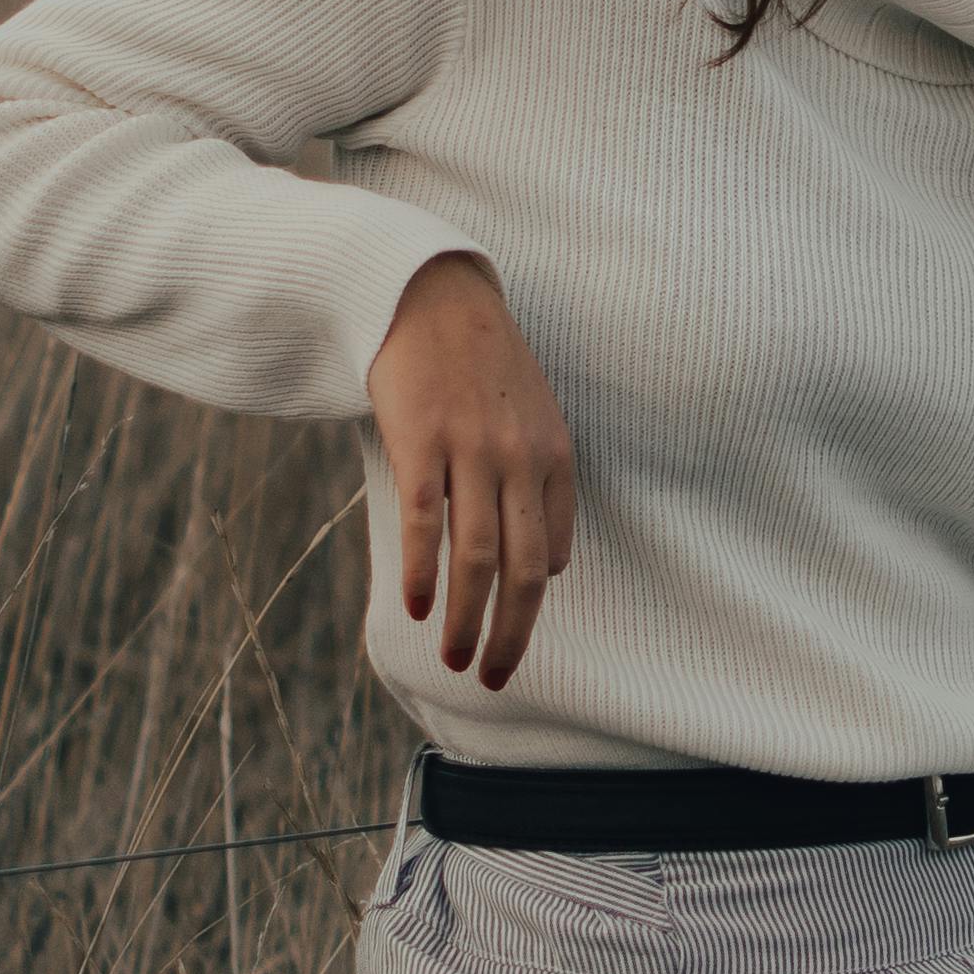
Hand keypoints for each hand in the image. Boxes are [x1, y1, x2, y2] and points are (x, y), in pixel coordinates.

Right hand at [367, 251, 576, 691]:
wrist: (430, 295)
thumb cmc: (481, 363)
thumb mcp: (535, 418)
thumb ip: (546, 488)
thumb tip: (555, 570)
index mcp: (553, 455)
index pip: (553, 553)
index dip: (533, 606)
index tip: (511, 640)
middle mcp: (519, 458)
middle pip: (521, 570)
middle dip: (511, 634)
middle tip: (494, 678)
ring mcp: (471, 449)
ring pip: (476, 558)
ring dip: (467, 620)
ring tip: (456, 660)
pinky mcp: (421, 440)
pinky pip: (425, 522)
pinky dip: (422, 572)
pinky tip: (417, 608)